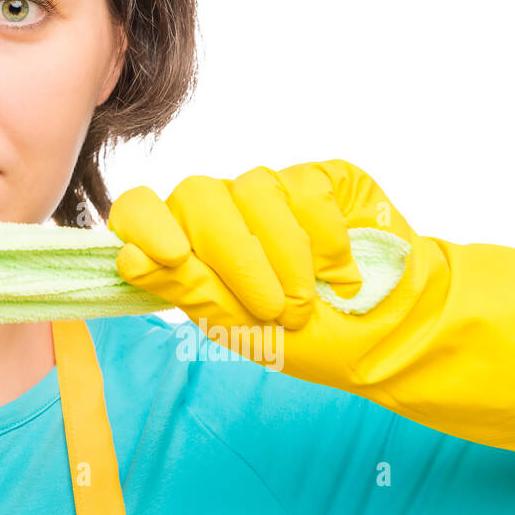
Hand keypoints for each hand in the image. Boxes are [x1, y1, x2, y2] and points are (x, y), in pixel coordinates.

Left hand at [107, 159, 514, 460]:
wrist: (387, 331)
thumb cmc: (305, 336)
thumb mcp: (240, 328)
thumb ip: (187, 290)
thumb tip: (127, 257)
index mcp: (186, 244)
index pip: (139, 208)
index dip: (145, 223)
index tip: (174, 257)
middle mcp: (219, 209)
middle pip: (198, 193)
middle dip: (236, 257)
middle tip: (272, 309)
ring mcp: (267, 190)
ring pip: (253, 190)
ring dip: (284, 255)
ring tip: (308, 299)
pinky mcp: (316, 178)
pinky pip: (303, 188)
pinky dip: (323, 238)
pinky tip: (339, 267)